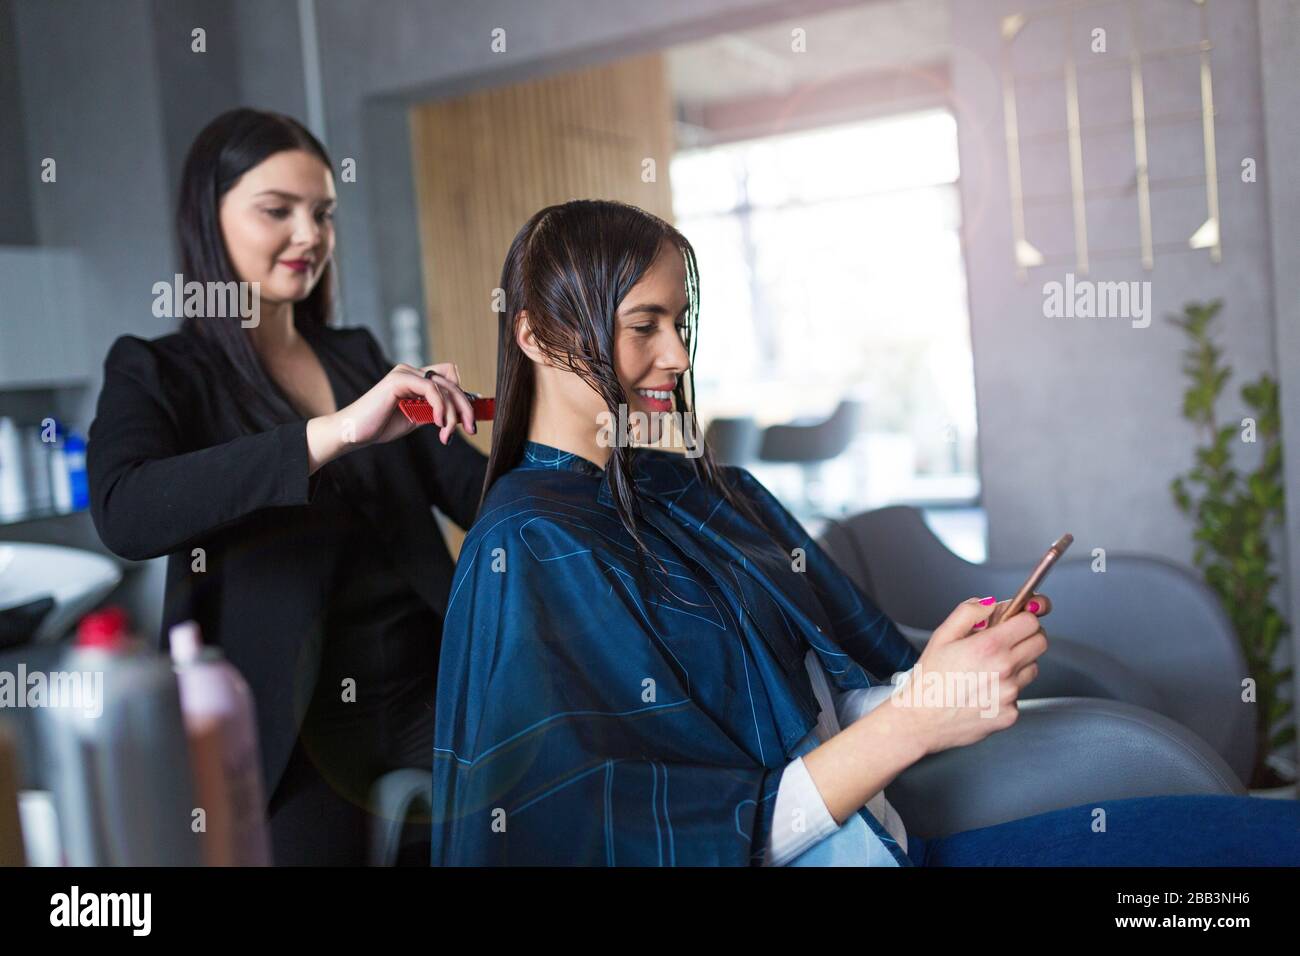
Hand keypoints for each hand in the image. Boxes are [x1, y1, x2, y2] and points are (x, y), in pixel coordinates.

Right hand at [306, 363, 475, 472]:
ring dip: (452, 413)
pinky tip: (438, 424)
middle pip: (452, 382)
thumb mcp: (415, 418)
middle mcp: (411, 372)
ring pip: (445, 387)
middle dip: (466, 407)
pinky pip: (431, 389)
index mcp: (415, 379)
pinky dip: (440, 407)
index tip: (470, 419)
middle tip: (472, 428)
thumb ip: (433, 411)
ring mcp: (405, 373)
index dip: (464, 396)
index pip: (450, 378)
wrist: (354, 433)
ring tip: (447, 434)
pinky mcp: (398, 380)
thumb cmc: (380, 426)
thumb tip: (458, 414)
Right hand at [890, 594, 1051, 756]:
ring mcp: (1010, 694)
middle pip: (1040, 642)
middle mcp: (1004, 669)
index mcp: (989, 646)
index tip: (1017, 620)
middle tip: (1006, 641)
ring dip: (1019, 664)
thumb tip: (990, 604)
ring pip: (1032, 668)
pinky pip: (1020, 695)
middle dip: (1027, 637)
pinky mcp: (1010, 714)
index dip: (1024, 617)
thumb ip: (968, 613)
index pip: (1031, 621)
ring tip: (989, 669)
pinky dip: (1007, 691)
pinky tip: (984, 691)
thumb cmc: (929, 681)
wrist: (921, 721)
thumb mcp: (941, 636)